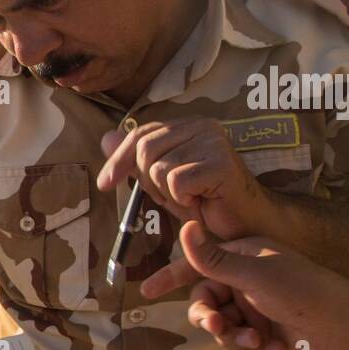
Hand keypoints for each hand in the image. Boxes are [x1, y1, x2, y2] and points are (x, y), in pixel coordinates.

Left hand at [97, 118, 267, 241]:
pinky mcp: (221, 163)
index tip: (104, 184)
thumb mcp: (162, 181)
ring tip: (190, 199)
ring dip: (168, 194)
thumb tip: (105, 138)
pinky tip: (200, 201)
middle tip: (172, 196)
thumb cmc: (204, 202)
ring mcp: (214, 141)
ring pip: (159, 168)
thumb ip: (137, 161)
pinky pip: (176, 181)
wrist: (244, 224)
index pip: (140, 134)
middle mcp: (202, 126)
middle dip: (148, 181)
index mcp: (188, 125)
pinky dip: (182, 199)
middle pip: (145, 150)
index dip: (118, 159)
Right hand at [179, 220, 348, 349]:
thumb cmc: (304, 291)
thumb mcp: (254, 274)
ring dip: (232, 336)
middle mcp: (244, 279)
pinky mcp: (260, 331)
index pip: (198, 263)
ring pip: (218, 325)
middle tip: (217, 326)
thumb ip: (214, 259)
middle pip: (204, 300)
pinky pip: (236, 342)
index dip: (171, 276)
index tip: (146, 290)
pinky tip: (272, 348)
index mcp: (242, 255)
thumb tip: (183, 228)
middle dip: (209, 316)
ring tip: (255, 341)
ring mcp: (252, 306)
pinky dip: (250, 347)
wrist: (345, 329)